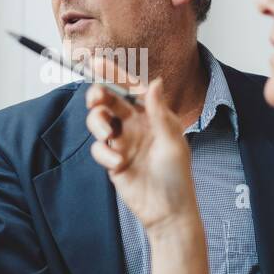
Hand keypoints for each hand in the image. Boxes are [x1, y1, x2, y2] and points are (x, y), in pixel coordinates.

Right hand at [84, 61, 195, 233]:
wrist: (167, 212)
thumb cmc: (177, 177)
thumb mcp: (172, 142)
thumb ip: (160, 113)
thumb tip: (155, 81)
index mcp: (153, 115)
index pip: (131, 88)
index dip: (114, 74)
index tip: (97, 61)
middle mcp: (136, 124)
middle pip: (109, 100)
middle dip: (98, 95)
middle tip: (96, 99)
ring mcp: (123, 141)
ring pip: (99, 120)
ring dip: (98, 124)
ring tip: (109, 138)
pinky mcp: (112, 159)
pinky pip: (98, 148)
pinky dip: (104, 154)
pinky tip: (117, 164)